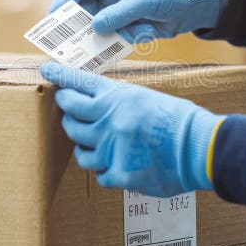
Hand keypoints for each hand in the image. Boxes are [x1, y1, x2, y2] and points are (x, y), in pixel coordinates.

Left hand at [40, 61, 222, 196]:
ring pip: (79, 147)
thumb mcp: (147, 98)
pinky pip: (98, 172)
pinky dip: (105, 168)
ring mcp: (111, 149)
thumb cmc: (178, 121)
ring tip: (93, 141)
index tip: (47, 71)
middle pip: (71, 115)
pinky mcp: (119, 173)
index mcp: (118, 97)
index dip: (60, 77)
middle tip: (69, 111)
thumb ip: (119, 101)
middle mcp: (109, 121)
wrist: (199, 148)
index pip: (79, 83)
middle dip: (67, 111)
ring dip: (83, 143)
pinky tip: (115, 163)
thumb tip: (97, 104)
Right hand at [49, 0, 230, 42]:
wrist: (198, 5)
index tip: (54, 20)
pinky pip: (113, 38)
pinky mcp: (123, 24)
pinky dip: (129, 38)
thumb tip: (94, 28)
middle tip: (73, 44)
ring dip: (112, 35)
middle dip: (82, 27)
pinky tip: (150, 30)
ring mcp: (113, 8)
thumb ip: (120, 14)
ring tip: (133, 32)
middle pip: (81, 10)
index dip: (62, 2)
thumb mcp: (146, 0)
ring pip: (97, 28)